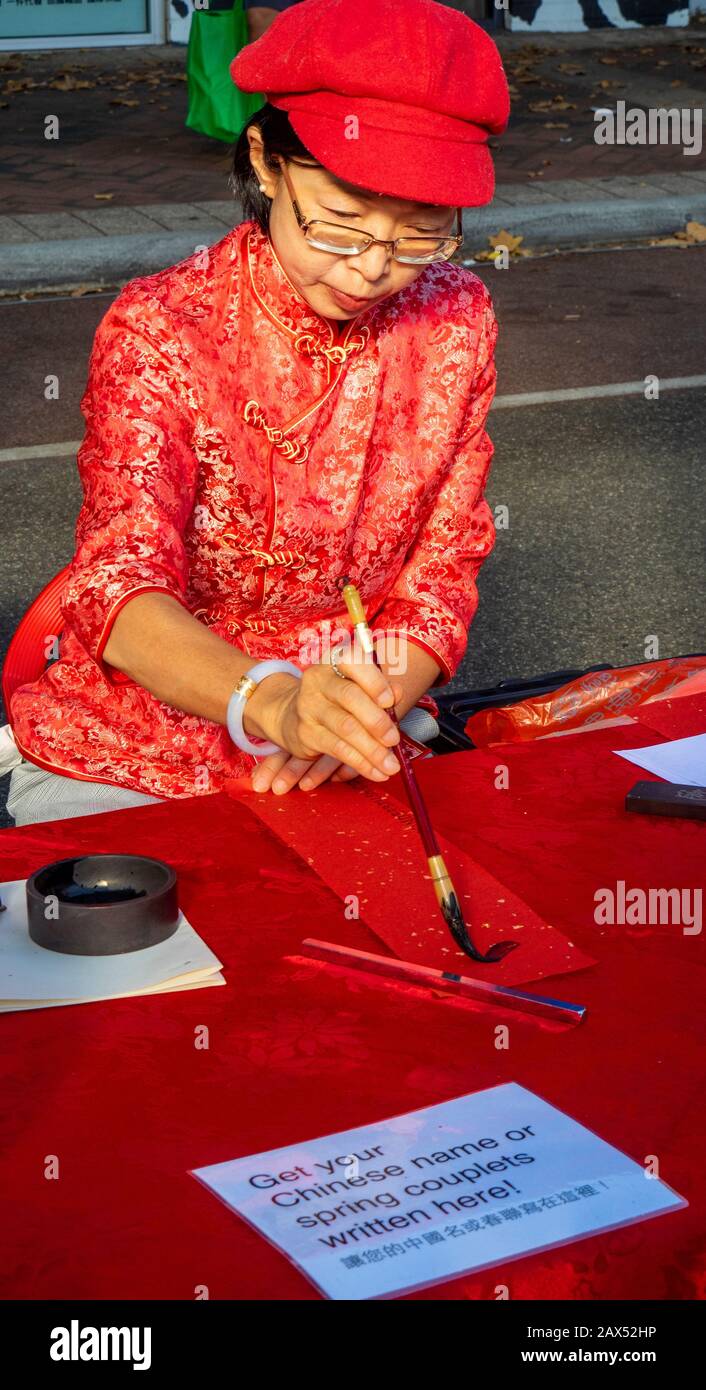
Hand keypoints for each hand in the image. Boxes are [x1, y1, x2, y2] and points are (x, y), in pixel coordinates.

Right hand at [244, 659, 404, 791]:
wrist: (292, 714)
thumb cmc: (336, 699)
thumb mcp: (357, 687)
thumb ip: (379, 688)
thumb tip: (397, 693)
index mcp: (334, 662)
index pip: (352, 662)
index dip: (373, 681)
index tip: (390, 701)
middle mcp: (317, 681)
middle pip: (350, 697)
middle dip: (376, 721)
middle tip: (394, 740)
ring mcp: (309, 707)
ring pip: (346, 728)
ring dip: (373, 750)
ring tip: (391, 765)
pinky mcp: (306, 734)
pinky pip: (338, 749)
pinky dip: (361, 763)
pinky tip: (376, 772)